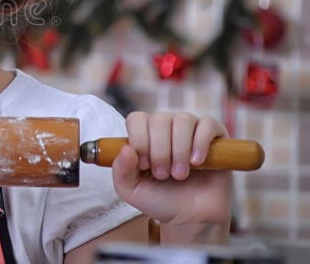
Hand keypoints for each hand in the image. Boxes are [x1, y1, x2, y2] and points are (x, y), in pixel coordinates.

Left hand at [111, 111, 231, 227]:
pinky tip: (197, 162)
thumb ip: (121, 170)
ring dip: (179, 149)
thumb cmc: (160, 200)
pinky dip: (201, 142)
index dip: (140, 139)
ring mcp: (191, 130)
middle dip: (160, 150)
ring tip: (180, 174)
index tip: (145, 165)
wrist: (192, 219)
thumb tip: (126, 148)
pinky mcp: (215, 137)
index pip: (137, 118)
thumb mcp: (131, 190)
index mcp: (145, 134)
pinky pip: (208, 124)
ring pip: (183, 120)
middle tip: (163, 175)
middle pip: (159, 119)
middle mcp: (167, 127)